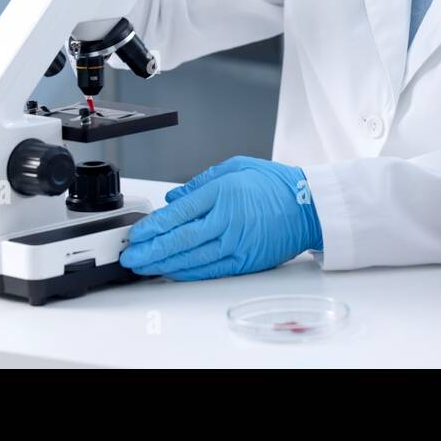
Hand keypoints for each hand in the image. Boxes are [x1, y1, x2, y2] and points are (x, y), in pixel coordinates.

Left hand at [119, 156, 322, 280]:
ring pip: (191, 259)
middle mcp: (227, 220)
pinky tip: (171, 272)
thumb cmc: (275, 184)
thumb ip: (201, 183)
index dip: (152, 227)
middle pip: (179, 240)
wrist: (310, 206)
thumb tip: (174, 199)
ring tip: (143, 267)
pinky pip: (210, 270)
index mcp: (223, 193)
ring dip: (163, 265)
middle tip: (130, 256)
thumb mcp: (236, 167)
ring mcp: (237, 243)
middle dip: (150, 250)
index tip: (136, 234)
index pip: (178, 214)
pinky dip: (188, 273)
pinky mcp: (245, 261)